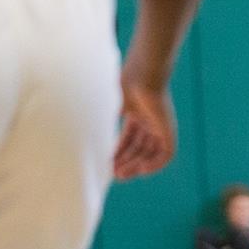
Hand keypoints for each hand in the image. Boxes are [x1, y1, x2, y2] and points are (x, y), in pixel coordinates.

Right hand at [112, 60, 176, 180]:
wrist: (142, 74)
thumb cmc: (125, 83)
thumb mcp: (111, 104)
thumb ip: (103, 117)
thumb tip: (80, 130)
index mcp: (137, 112)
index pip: (130, 138)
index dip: (120, 151)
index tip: (109, 163)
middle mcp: (150, 120)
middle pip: (140, 147)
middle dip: (127, 161)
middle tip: (114, 174)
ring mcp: (160, 124)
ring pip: (151, 152)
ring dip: (137, 165)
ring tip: (121, 174)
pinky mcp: (168, 128)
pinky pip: (167, 152)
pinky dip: (156, 164)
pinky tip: (141, 170)